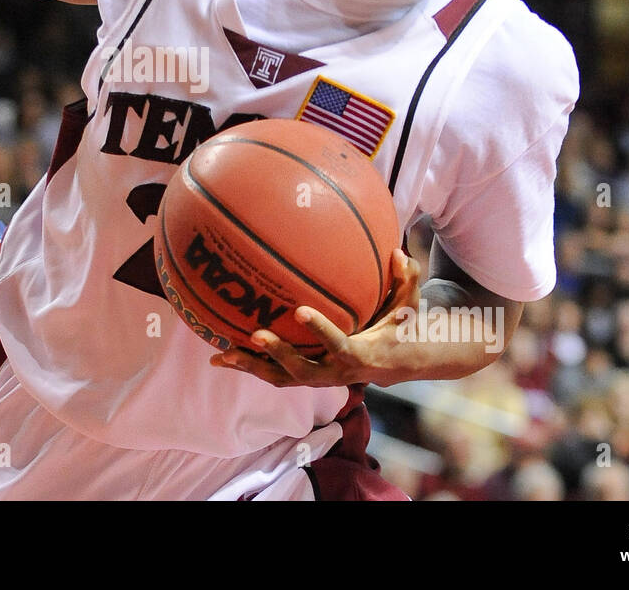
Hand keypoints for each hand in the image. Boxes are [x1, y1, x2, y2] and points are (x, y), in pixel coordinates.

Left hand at [209, 247, 421, 388]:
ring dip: (251, 366)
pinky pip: (272, 374)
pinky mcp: (303, 376)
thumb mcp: (408, 305)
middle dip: (278, 355)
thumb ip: (406, 279)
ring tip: (221, 354)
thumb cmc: (397, 326)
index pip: (338, 345)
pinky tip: (219, 354)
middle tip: (255, 335)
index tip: (300, 310)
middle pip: (301, 371)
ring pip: (280, 378)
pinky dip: (247, 365)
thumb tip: (398, 250)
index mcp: (359, 354)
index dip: (320, 330)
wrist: (392, 363)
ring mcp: (317, 377)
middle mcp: (335, 372)